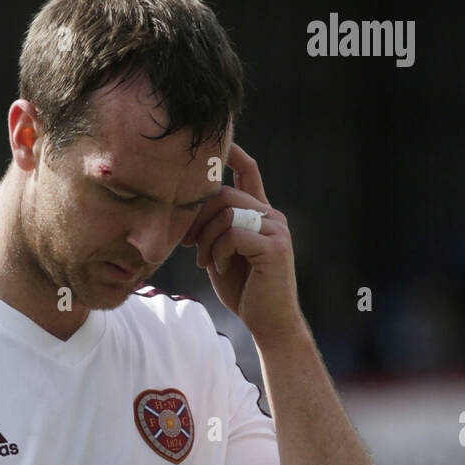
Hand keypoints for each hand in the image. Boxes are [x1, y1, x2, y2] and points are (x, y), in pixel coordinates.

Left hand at [181, 143, 304, 347]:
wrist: (269, 322)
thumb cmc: (243, 290)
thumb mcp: (222, 254)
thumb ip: (213, 230)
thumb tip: (187, 212)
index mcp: (261, 214)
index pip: (248, 172)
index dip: (233, 154)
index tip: (217, 142)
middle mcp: (272, 215)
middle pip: (224, 194)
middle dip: (198, 217)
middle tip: (189, 244)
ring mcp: (277, 229)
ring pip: (227, 213)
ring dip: (207, 239)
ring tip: (206, 261)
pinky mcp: (275, 246)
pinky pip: (234, 234)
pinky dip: (219, 251)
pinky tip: (221, 267)